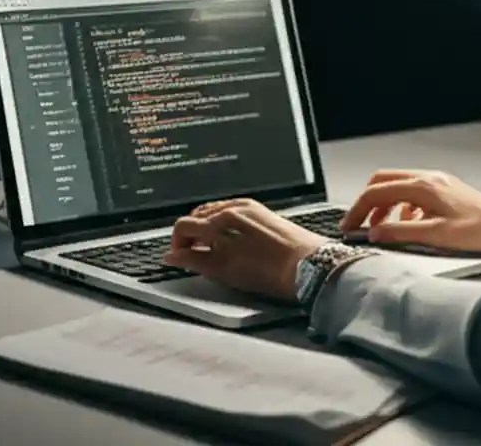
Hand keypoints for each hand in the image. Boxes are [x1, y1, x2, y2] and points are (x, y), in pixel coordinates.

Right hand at [162, 199, 328, 300]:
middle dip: (190, 235)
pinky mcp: (259, 209)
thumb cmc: (270, 272)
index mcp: (219, 223)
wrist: (308, 266)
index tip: (180, 257)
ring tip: (214, 249)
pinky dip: (223, 223)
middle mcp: (231, 209)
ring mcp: (246, 206)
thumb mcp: (225, 272)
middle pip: (196, 216)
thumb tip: (171, 257)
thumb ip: (193, 261)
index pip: (183, 225)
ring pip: (212, 212)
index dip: (176, 243)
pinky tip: (231, 239)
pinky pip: (231, 210)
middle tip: (195, 255)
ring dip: (206, 228)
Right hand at [340, 169, 480, 252]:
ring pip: (398, 186)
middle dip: (367, 202)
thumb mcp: (438, 235)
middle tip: (360, 223)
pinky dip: (402, 206)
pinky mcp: (446, 190)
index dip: (358, 210)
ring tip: (381, 227)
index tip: (349, 226)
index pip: (376, 193)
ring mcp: (438, 182)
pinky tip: (408, 224)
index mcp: (422, 186)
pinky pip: (413, 192)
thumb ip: (402, 233)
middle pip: (383, 181)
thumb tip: (374, 233)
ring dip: (384, 205)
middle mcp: (428, 178)